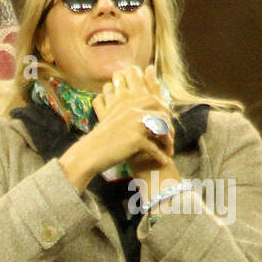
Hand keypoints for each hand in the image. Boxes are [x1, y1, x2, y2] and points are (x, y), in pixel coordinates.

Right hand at [59, 65, 177, 188]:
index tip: (167, 123)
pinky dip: (161, 156)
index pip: (154, 99)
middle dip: (169, 126)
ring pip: (163, 129)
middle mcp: (133, 110)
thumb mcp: (112, 119)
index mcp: (127, 103)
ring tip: (169, 151)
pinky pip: (155, 147)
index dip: (164, 110)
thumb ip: (127, 112)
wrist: (89, 152)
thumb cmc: (101, 139)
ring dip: (168, 141)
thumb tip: (144, 115)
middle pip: (162, 113)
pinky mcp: (136, 140)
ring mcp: (135, 124)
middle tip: (171, 138)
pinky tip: (163, 161)